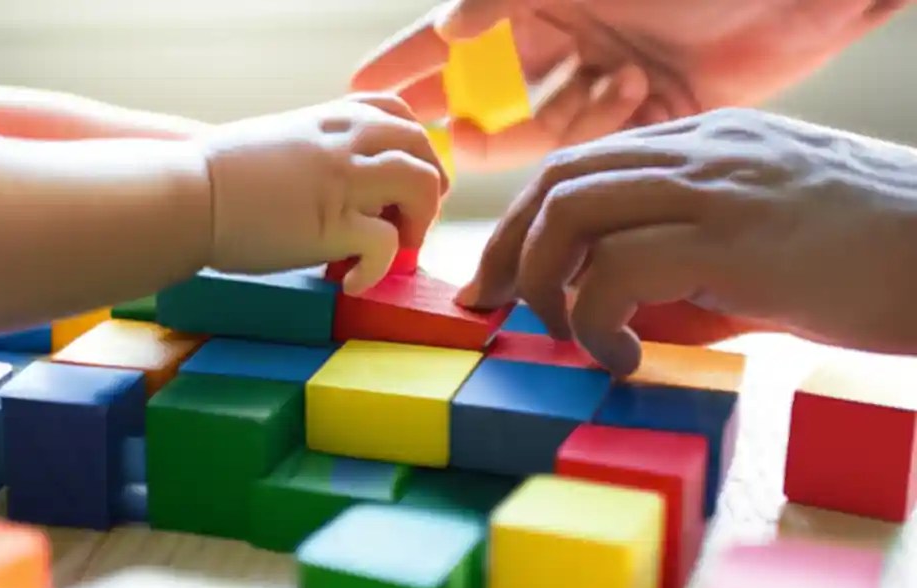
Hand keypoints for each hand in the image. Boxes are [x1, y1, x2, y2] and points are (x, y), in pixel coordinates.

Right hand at [200, 94, 447, 294]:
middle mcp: (344, 141)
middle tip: (410, 224)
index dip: (414, 150)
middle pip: (422, 147)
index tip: (403, 182)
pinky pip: (387, 244)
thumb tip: (331, 184)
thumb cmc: (214, 176)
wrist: (185, 194)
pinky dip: (380, 269)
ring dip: (420, 220)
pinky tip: (353, 282)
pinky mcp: (333, 224)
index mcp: (329, 118)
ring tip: (396, 248)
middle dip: (430, 187)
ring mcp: (342, 180)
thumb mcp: (276, 142)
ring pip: (422, 183)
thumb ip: (314, 152)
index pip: (400, 115)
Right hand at [352, 0, 905, 170]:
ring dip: (534, 125)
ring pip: (541, 123)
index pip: (454, 35)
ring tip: (523, 118)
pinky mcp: (646, 111)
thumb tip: (448, 27)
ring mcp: (603, 73)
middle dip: (451, 114)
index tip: (357, 89)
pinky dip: (603, 122)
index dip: (407, 61)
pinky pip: (598, 140)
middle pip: (488, 87)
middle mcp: (565, 34)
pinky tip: (630, 84)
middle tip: (414, 145)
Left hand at [457, 108, 916, 373]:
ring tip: (565, 336)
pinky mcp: (737, 240)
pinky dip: (595, 316)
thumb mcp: (762, 253)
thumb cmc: (872, 261)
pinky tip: (620, 356)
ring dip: (542, 281)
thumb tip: (612, 316)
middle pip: (558, 180)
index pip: (581, 165)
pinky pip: (620, 267)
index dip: (523, 222)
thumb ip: (685, 271)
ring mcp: (718, 189)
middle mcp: (703, 153)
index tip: (496, 278)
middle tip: (489, 308)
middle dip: (505, 249)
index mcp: (707, 147)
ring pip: (573, 210)